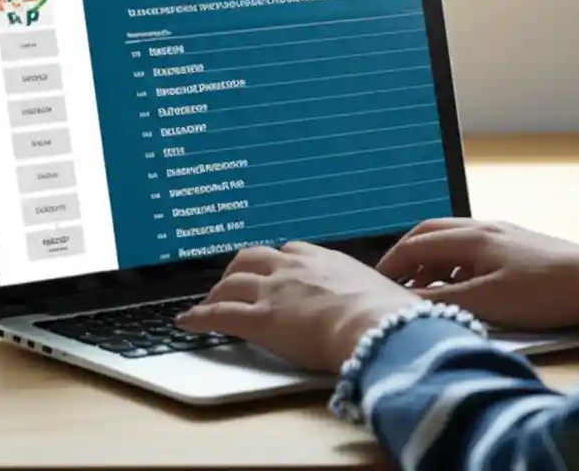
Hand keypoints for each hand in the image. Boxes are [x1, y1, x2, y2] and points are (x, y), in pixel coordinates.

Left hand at [176, 242, 419, 371]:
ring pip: (231, 283)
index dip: (276, 261)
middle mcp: (295, 268)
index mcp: (326, 261)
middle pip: (253, 258)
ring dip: (217, 292)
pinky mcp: (259, 319)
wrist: (378, 327)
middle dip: (238, 269)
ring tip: (209, 302)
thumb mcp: (385, 296)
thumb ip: (375, 299)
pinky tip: (186, 322)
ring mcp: (274, 291)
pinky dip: (198, 317)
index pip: (291, 251)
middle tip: (232, 283)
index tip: (273, 269)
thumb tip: (392, 311)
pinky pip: (219, 314)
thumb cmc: (391, 317)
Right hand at [376, 219, 578, 329]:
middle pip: (430, 233)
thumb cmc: (545, 293)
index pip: (415, 244)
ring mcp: (503, 234)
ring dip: (431, 262)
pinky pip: (473, 249)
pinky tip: (461, 288)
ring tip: (423, 290)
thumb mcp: (487, 302)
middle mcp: (484, 228)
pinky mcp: (519, 246)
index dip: (391, 264)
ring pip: (452, 241)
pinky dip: (454, 265)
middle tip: (392, 282)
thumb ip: (443, 300)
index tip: (375, 284)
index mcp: (472, 237)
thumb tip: (403, 302)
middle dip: (406, 256)